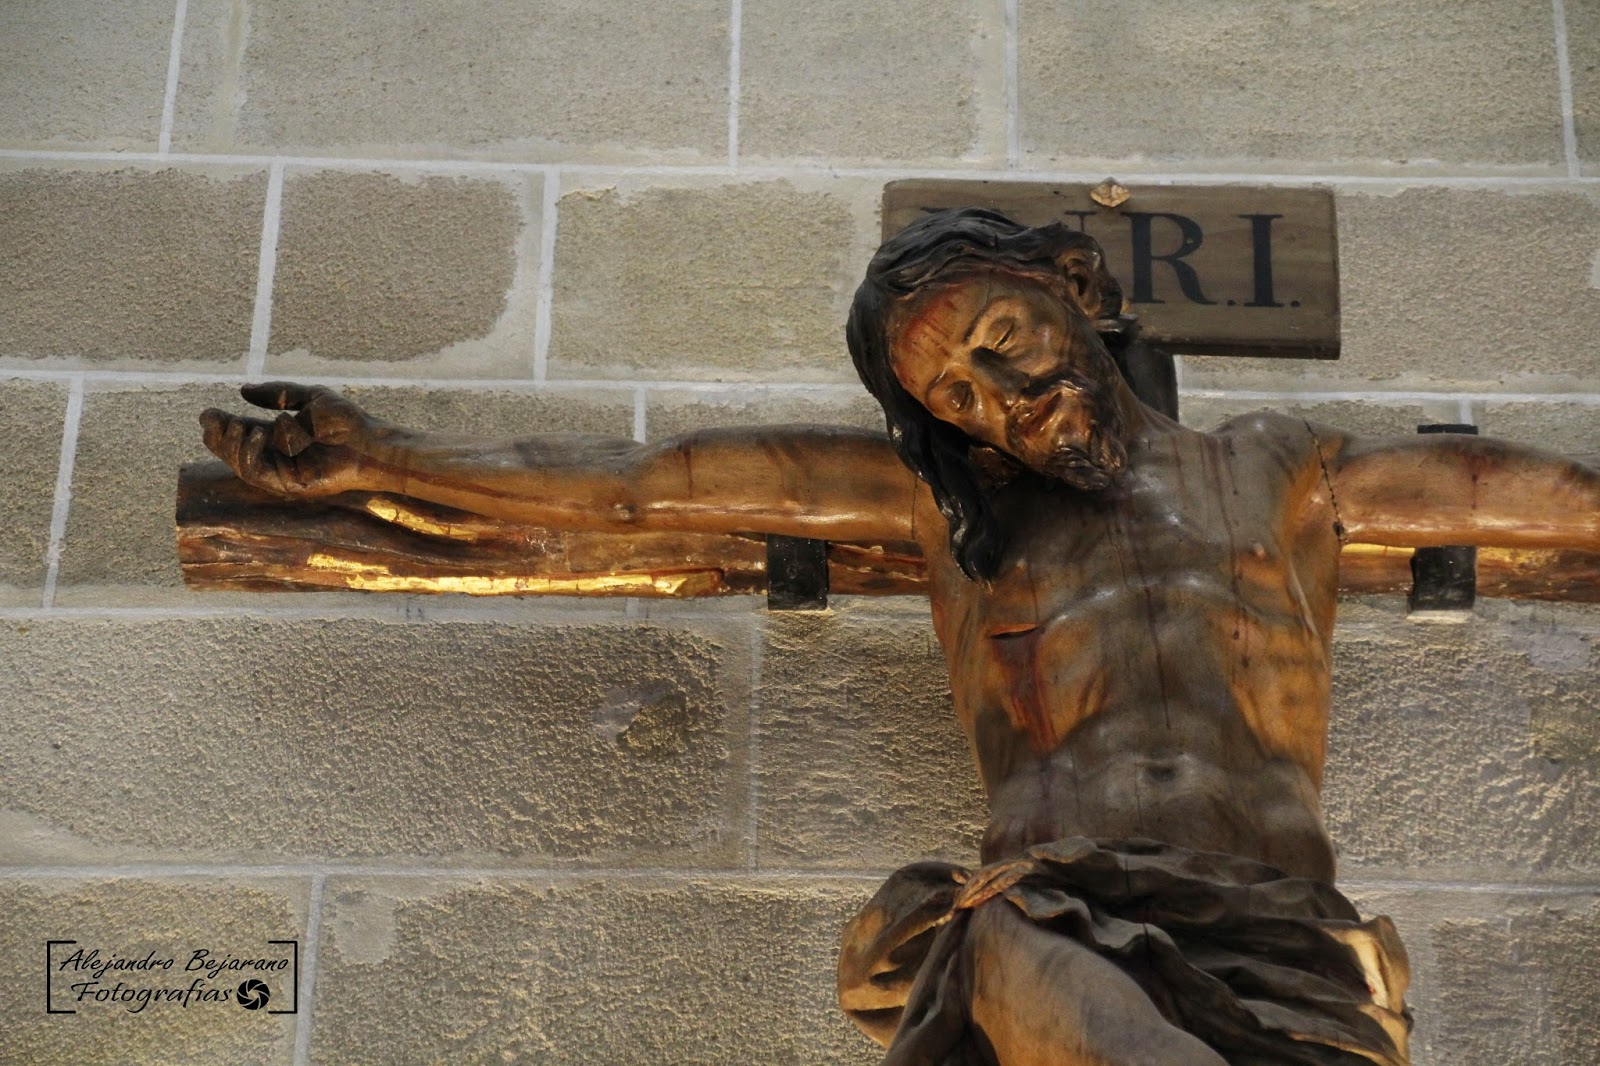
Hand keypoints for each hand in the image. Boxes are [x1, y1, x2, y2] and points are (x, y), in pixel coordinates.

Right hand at [200, 382, 380, 496]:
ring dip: (232, 445)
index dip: (222, 423)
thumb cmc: (347, 421)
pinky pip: (258, 474)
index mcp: (278, 436)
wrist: (370, 442)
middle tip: (211, 419)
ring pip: (241, 465)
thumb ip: (277, 395)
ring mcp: (281, 473)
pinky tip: (256, 433)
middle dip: (219, 436)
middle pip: (235, 451)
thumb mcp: (309, 398)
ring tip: (237, 424)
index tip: (208, 412)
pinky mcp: (289, 486)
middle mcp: (277, 456)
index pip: (242, 431)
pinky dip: (250, 455)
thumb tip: (242, 391)